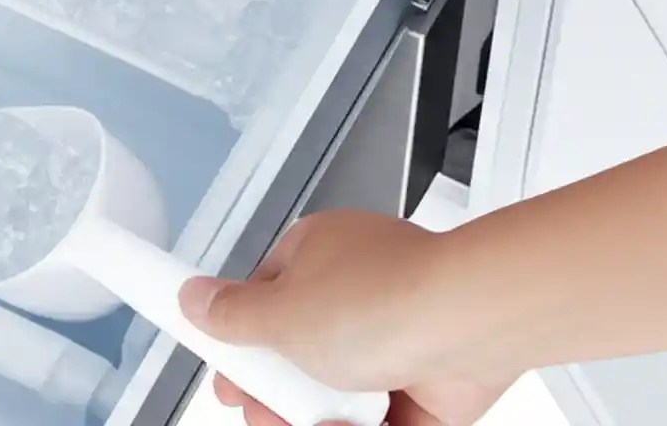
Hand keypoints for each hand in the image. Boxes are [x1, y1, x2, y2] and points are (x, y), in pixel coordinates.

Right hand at [179, 211, 514, 424]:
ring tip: (324, 421)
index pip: (259, 306)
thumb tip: (194, 297)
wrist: (472, 324)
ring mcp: (391, 341)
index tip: (229, 382)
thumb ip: (232, 314)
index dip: (239, 351)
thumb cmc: (385, 297)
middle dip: (278, 399)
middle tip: (270, 412)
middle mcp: (351, 295)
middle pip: (295, 361)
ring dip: (318, 419)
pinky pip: (380, 420)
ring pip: (335, 397)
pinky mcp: (424, 387)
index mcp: (312, 257)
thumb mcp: (280, 312)